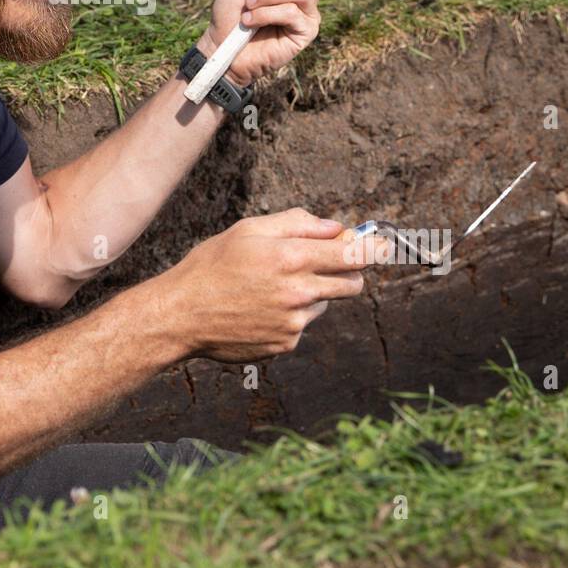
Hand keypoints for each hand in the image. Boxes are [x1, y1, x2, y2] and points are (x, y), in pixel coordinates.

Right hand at [159, 207, 389, 362]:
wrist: (182, 314)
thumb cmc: (212, 265)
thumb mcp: (249, 229)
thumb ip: (297, 224)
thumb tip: (334, 227)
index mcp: (292, 258)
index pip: (355, 254)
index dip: (375, 248)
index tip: (385, 245)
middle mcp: (299, 292)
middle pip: (353, 283)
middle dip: (347, 271)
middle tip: (326, 262)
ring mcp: (294, 322)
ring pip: (325, 303)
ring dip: (313, 293)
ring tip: (273, 287)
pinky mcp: (285, 344)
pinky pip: (303, 324)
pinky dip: (292, 315)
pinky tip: (261, 308)